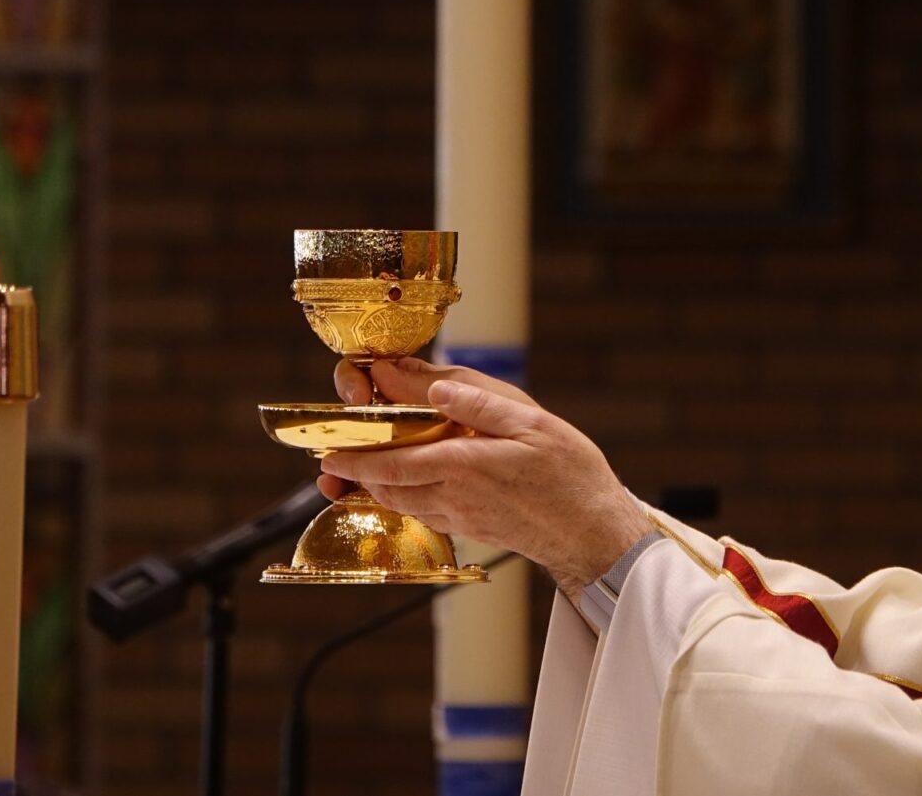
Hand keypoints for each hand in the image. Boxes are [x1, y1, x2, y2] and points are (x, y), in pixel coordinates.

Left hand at [315, 357, 651, 599]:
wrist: (595, 534)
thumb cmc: (572, 474)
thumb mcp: (531, 422)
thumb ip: (478, 403)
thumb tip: (431, 387)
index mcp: (466, 466)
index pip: (394, 463)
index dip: (355, 457)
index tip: (326, 447)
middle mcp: (456, 497)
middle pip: (388, 487)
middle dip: (355, 473)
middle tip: (329, 457)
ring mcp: (462, 518)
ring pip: (403, 503)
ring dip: (375, 487)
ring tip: (352, 470)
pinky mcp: (471, 529)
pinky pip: (423, 513)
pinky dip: (402, 498)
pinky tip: (402, 485)